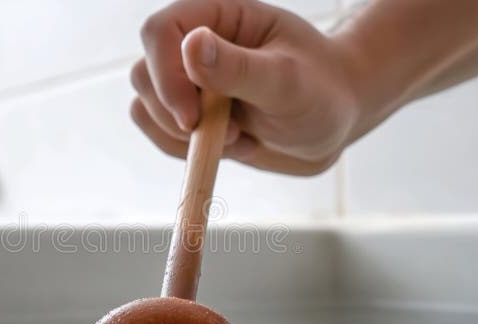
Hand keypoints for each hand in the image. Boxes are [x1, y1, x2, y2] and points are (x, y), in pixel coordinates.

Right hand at [130, 0, 360, 174]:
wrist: (334, 123)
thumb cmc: (322, 92)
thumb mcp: (287, 81)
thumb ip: (238, 66)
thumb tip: (190, 46)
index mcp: (218, 17)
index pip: (160, 31)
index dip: (165, 74)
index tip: (192, 118)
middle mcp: (195, 47)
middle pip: (144, 74)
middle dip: (177, 114)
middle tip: (231, 133)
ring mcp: (189, 83)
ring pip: (145, 108)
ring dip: (185, 138)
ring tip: (239, 139)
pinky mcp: (189, 116)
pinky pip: (160, 136)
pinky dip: (190, 153)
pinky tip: (235, 146)